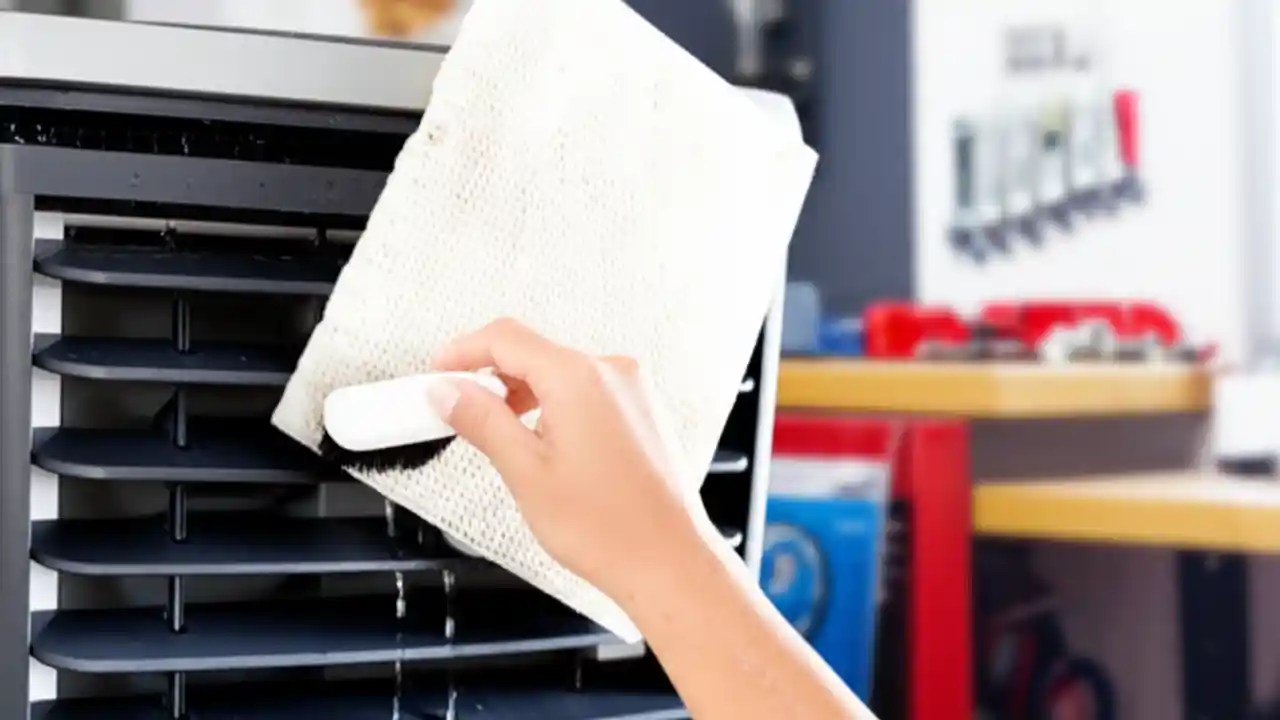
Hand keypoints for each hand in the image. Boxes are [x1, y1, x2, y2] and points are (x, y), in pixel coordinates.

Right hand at [428, 318, 716, 601]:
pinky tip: (543, 444)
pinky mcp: (642, 411)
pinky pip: (588, 392)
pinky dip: (556, 406)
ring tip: (501, 437)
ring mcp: (633, 390)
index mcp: (579, 378)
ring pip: (561, 374)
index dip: (462, 351)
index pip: (505, 337)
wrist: (669, 562)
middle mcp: (612, 373)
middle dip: (492, 377)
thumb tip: (449, 392)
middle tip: (459, 411)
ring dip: (524, 395)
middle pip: (534, 352)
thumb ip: (482, 422)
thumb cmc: (609, 528)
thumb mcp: (525, 472)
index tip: (438, 372)